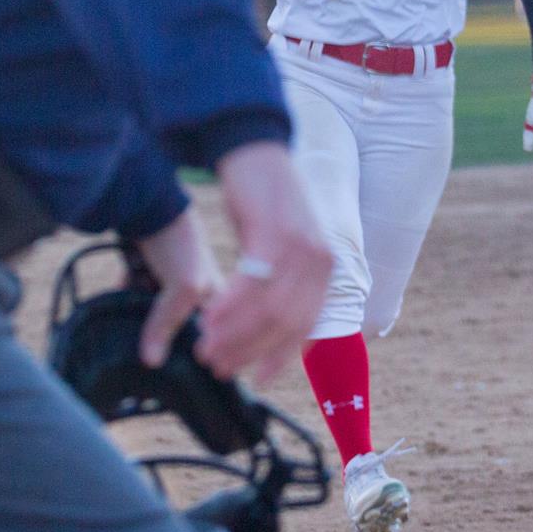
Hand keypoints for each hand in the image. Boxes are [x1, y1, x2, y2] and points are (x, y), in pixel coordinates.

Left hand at [133, 208, 220, 368]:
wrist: (147, 206)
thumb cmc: (179, 243)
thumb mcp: (184, 287)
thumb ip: (168, 324)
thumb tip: (151, 361)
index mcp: (222, 299)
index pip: (216, 338)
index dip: (203, 355)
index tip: (179, 371)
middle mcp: (200, 297)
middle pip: (181, 333)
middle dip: (164, 340)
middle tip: (149, 349)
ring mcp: (172, 289)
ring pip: (155, 321)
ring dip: (141, 323)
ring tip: (132, 319)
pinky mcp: (148, 280)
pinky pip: (135, 304)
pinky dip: (125, 304)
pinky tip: (121, 299)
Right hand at [196, 141, 332, 383]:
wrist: (256, 151)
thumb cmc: (262, 202)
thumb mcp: (283, 245)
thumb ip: (284, 281)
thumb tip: (272, 319)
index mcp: (326, 269)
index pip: (307, 326)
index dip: (280, 356)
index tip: (258, 380)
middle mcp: (321, 262)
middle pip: (285, 324)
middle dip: (249, 350)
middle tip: (218, 365)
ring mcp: (301, 248)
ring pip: (268, 308)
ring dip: (234, 334)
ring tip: (206, 348)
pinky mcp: (276, 234)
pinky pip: (252, 284)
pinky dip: (229, 306)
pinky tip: (207, 318)